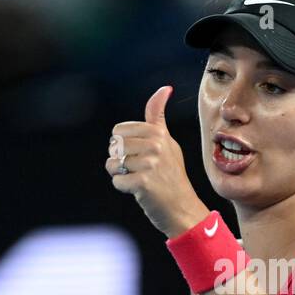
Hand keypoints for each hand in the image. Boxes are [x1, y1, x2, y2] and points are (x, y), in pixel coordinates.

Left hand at [106, 85, 208, 237]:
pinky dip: (123, 188)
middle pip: (113, 146)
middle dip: (119, 159)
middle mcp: (155, 146)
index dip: (123, 145)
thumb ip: (158, 117)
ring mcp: (149, 164)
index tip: (139, 154)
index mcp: (157, 134)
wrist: (182, 207)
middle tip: (137, 170)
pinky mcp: (143, 183)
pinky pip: (116, 181)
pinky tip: (139, 190)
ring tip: (137, 179)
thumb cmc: (171, 174)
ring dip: (119, 174)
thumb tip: (165, 87)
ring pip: (112, 164)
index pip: (119, 130)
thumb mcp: (167, 142)